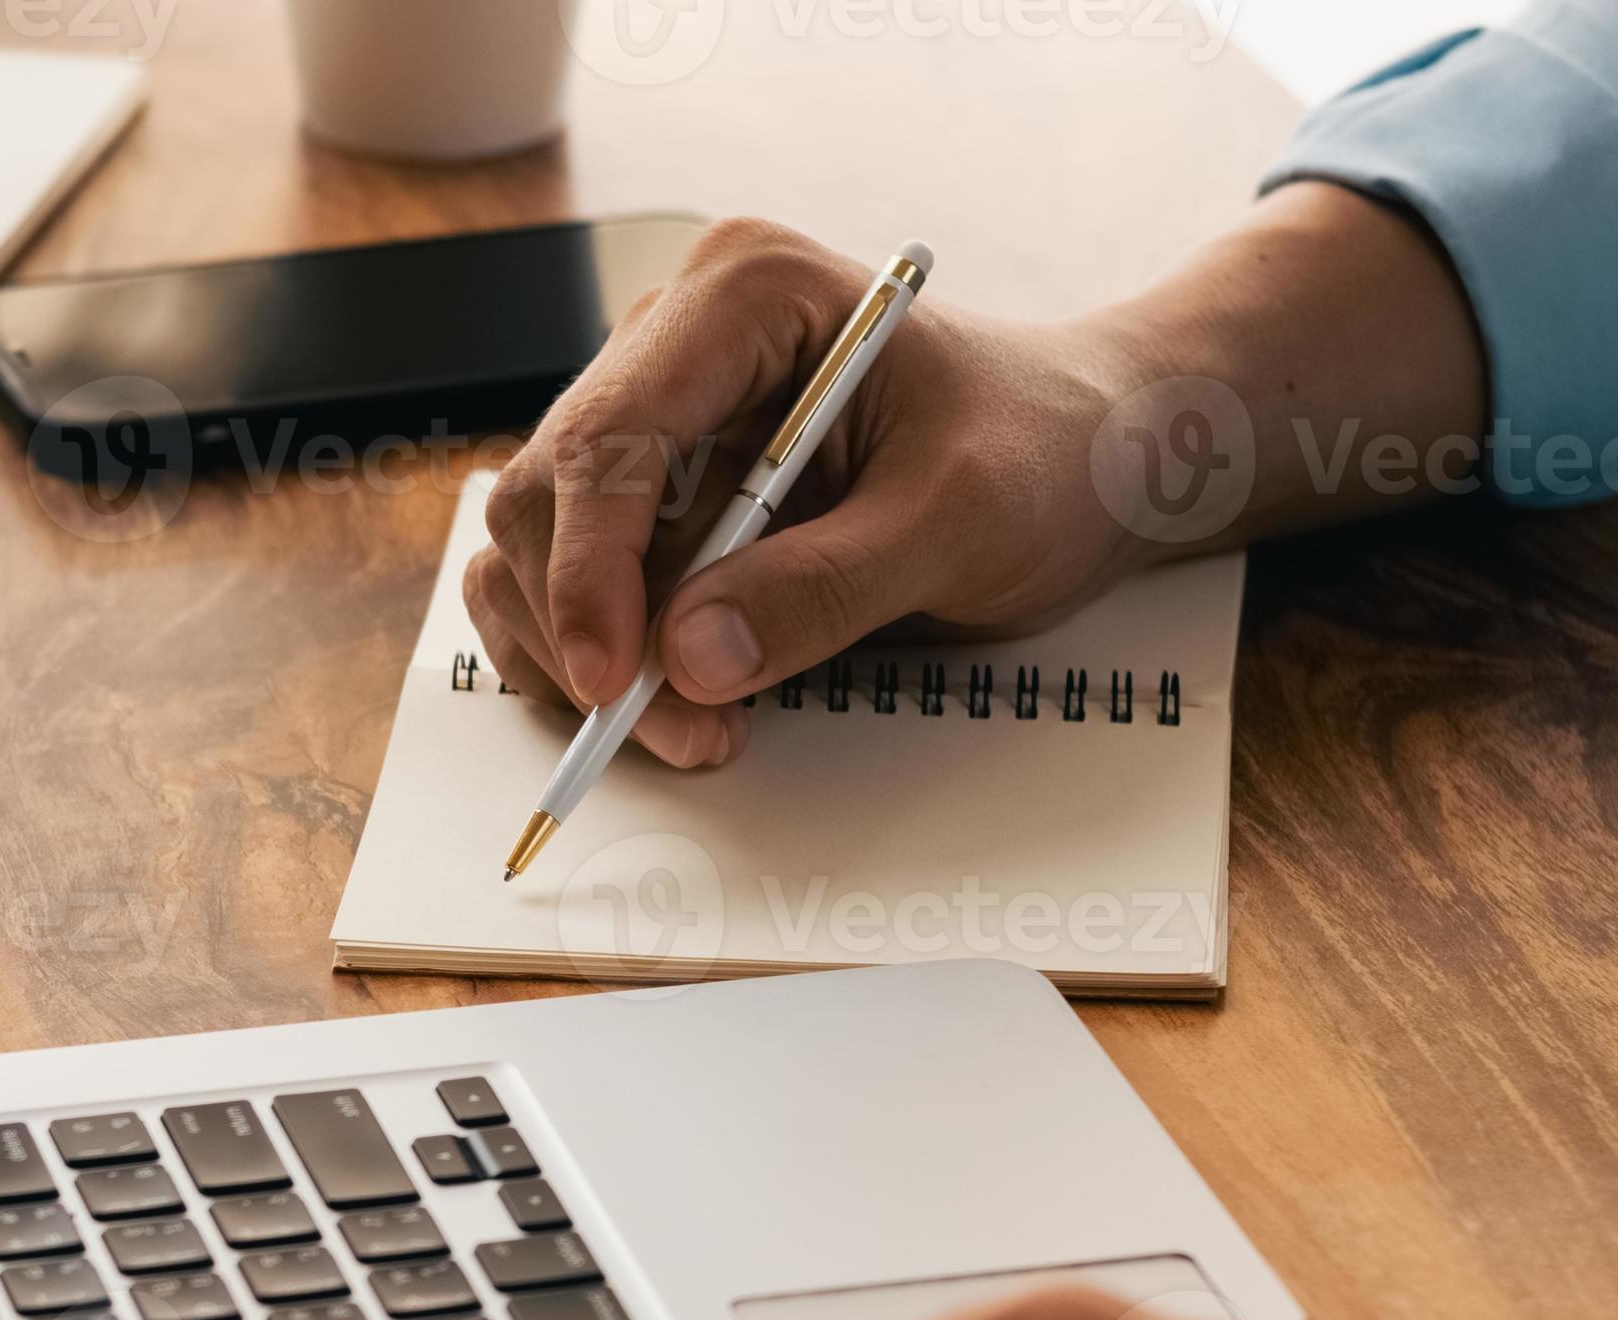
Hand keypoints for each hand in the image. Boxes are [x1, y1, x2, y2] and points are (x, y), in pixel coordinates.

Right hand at [462, 218, 1155, 767]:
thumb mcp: (960, 521)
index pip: (608, 436)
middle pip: (546, 497)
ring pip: (535, 551)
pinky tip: (682, 697)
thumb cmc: (1042, 452)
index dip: (591, 568)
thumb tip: (690, 658)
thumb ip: (825, 588)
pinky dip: (598, 658)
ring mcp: (657, 423)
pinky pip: (569, 585)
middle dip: (591, 630)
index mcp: (743, 294)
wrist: (1082, 459)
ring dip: (587, 659)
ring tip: (701, 724)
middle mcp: (674, 343)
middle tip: (680, 727)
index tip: (619, 682)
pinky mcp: (657, 498)